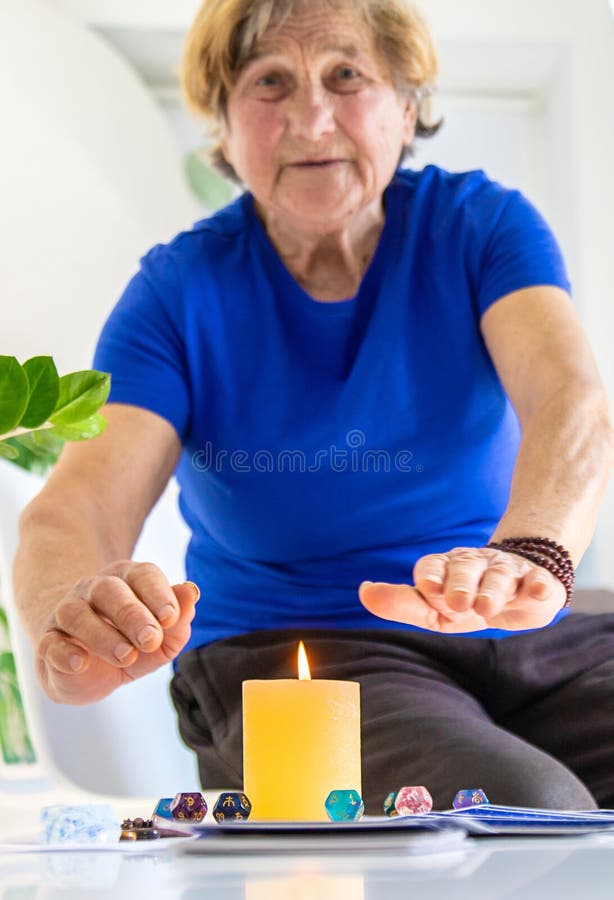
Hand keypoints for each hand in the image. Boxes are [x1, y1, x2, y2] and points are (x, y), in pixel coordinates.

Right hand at [35, 560, 199, 703]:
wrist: (86, 669)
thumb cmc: (132, 643)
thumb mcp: (162, 637)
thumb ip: (179, 618)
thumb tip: (192, 592)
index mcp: (128, 581)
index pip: (143, 575)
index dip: (158, 594)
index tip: (170, 618)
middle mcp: (95, 589)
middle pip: (110, 591)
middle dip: (132, 614)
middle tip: (150, 639)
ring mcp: (68, 613)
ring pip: (77, 614)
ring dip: (103, 635)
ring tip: (125, 656)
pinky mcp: (48, 642)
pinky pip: (50, 642)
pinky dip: (64, 652)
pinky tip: (80, 662)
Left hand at [358, 546, 566, 632]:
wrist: (520, 589)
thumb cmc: (469, 601)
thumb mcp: (436, 609)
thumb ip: (402, 604)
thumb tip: (363, 591)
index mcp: (447, 568)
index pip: (433, 566)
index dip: (430, 576)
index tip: (428, 588)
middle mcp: (475, 564)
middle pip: (464, 568)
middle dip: (460, 583)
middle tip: (458, 603)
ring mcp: (506, 570)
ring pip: (498, 575)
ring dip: (492, 590)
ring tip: (487, 607)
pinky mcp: (536, 579)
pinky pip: (538, 578)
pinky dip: (538, 583)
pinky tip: (537, 589)